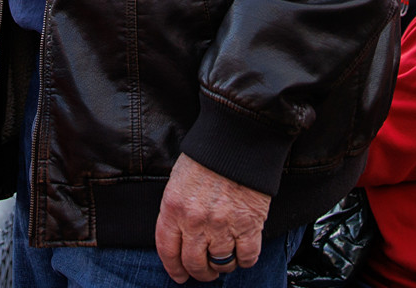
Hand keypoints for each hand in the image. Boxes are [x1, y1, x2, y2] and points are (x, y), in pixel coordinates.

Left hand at [154, 154, 271, 283]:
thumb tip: (180, 238)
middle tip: (206, 272)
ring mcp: (222, 225)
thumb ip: (177, 211)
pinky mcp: (248, 224)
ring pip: (221, 263)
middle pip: (194, 263)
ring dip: (223, 267)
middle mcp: (195, 221)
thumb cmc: (207, 157)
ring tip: (225, 261)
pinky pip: (247, 256)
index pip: (167, 251)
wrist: (237, 140)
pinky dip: (246, 260)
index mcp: (173, 208)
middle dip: (200, 272)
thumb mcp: (179, 182)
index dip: (173, 268)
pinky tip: (244, 254)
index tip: (179, 275)